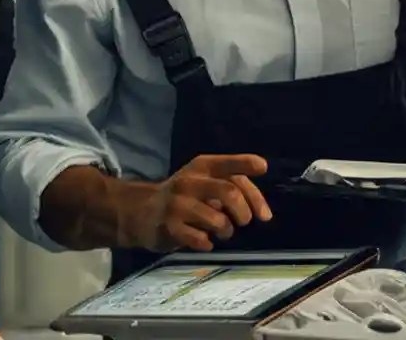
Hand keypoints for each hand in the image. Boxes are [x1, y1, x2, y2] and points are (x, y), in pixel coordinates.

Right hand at [119, 154, 272, 252]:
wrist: (142, 211)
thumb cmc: (185, 196)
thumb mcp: (204, 181)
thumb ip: (233, 186)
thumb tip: (262, 212)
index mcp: (202, 167)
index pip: (228, 164)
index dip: (246, 164)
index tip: (263, 167)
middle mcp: (189, 181)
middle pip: (228, 192)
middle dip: (245, 210)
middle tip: (245, 221)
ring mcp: (178, 204)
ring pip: (217, 220)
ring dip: (227, 230)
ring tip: (224, 231)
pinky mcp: (169, 227)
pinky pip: (200, 239)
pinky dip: (208, 243)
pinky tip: (205, 241)